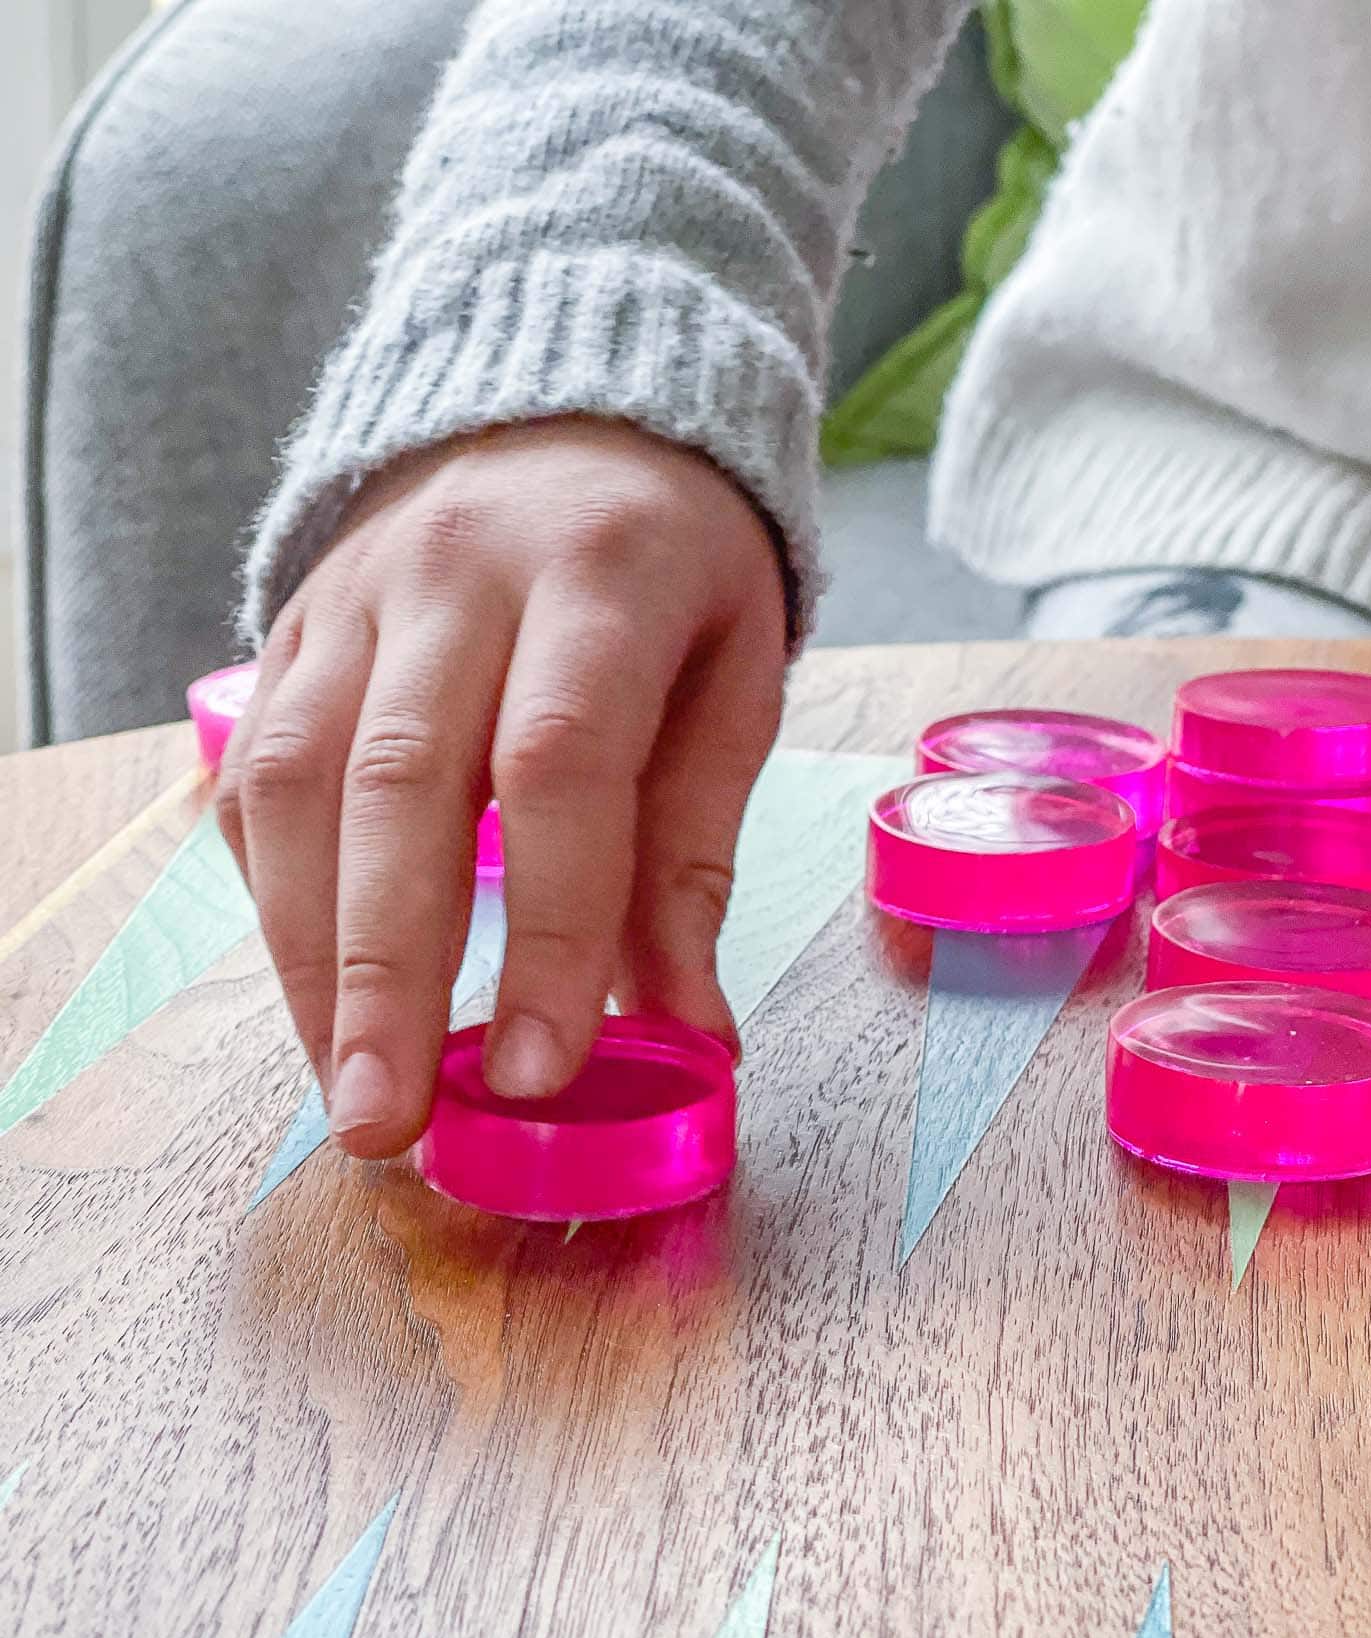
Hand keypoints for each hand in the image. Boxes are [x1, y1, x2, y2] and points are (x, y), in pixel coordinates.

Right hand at [218, 418, 787, 1157]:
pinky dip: (279, 893)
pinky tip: (314, 987)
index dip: (548, 925)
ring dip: (311, 957)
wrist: (569, 406)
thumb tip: (689, 1033)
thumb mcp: (735, 680)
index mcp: (602, 575)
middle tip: (389, 1123)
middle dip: (388, 972)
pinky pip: (260, 773)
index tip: (541, 1067)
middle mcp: (458, 575)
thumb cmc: (673, 568)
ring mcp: (355, 597)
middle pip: (399, 784)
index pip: (560, 763)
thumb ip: (696, 848)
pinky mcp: (292, 631)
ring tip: (345, 1089)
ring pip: (301, 784)